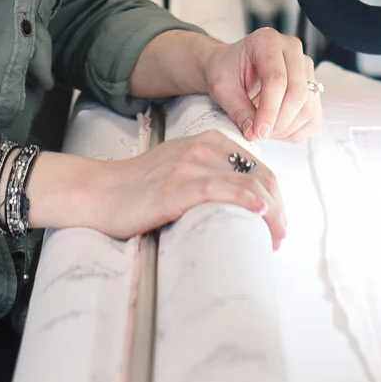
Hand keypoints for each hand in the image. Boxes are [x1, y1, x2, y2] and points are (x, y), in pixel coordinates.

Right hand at [45, 132, 286, 248]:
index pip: (260, 168)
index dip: (277, 197)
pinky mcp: (178, 186)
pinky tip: (259, 213)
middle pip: (261, 176)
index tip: (278, 224)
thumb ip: (210, 174)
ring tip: (274, 239)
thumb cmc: (139, 189)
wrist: (100, 192)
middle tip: (279, 237)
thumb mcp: (181, 169)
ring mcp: (191, 165)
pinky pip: (221, 190)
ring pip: (249, 184)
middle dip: (280, 209)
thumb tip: (243, 205)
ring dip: (271, 215)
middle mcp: (204, 148)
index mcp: (209, 142)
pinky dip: (246, 200)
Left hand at [206, 28, 321, 142]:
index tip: (258, 132)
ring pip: (309, 106)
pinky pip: (314, 116)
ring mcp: (306, 67)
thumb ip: (239, 110)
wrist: (231, 66)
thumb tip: (255, 133)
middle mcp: (291, 49)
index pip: (277, 79)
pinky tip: (277, 129)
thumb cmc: (226, 70)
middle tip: (259, 133)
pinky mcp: (312, 86)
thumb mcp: (223, 88)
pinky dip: (296, 130)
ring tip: (264, 130)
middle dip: (278, 121)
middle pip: (298, 92)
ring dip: (287, 127)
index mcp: (267, 41)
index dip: (269, 111)